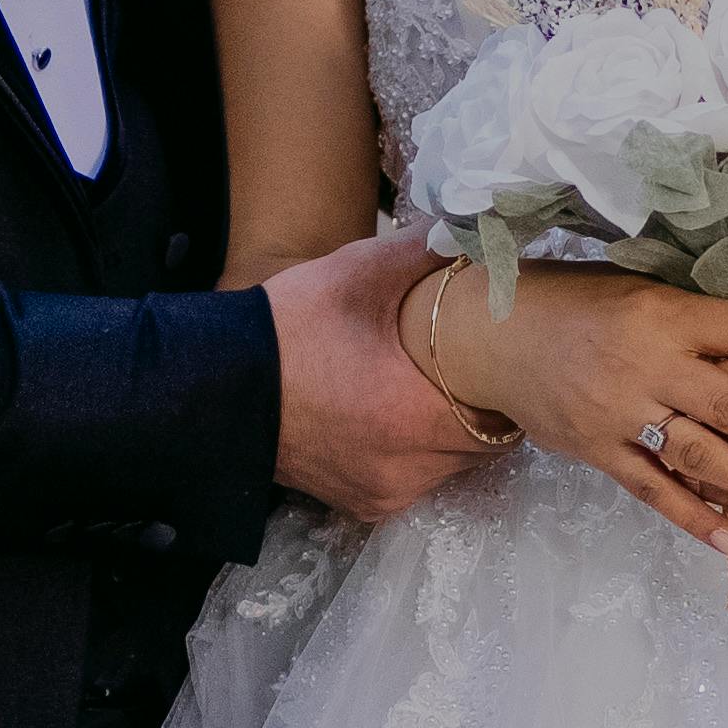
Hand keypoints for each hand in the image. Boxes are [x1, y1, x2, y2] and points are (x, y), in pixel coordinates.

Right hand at [263, 221, 508, 522]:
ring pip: (450, 466)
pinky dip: (415, 454)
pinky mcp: (362, 504)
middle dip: (483, 407)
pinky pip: (414, 480)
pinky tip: (396, 417)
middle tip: (468, 366)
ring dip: (450, 433)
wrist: (216, 387)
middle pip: (484, 445)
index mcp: (420, 419)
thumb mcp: (358, 274)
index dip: (510, 385)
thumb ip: (426, 247)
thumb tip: (477, 223)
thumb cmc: (290, 330)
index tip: (501, 354)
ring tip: (430, 388)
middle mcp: (411, 470)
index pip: (509, 418)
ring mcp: (386, 493)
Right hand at [432, 258, 727, 572]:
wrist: (493, 334)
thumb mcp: (642, 289)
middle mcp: (649, 363)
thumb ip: (700, 318)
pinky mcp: (595, 448)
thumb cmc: (578, 303)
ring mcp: (620, 410)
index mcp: (669, 313)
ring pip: (701, 454)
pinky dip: (693, 517)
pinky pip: (652, 489)